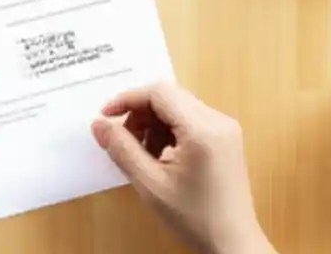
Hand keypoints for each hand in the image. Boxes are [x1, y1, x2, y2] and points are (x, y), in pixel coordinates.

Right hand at [91, 83, 273, 253]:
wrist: (232, 244)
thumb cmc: (193, 218)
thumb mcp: (150, 185)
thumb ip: (122, 150)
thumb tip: (98, 124)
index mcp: (203, 130)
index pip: (160, 93)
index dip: (128, 99)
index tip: (105, 118)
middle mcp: (219, 121)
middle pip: (170, 97)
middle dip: (140, 113)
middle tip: (123, 140)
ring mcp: (226, 129)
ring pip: (179, 107)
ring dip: (154, 123)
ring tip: (143, 154)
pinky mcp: (227, 139)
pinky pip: (191, 120)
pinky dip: (170, 131)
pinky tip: (161, 157)